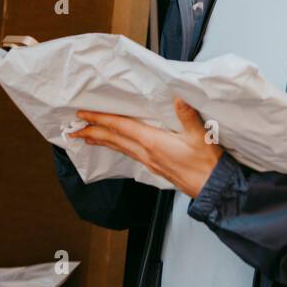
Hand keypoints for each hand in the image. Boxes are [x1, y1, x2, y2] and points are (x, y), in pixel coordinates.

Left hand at [67, 97, 224, 198]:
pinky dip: (117, 147)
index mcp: (153, 142)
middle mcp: (146, 153)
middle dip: (92, 132)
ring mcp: (149, 162)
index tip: (83, 116)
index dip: (100, 120)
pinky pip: (128, 154)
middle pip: (113, 140)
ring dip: (102, 141)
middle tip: (74, 129)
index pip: (120, 127)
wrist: (212, 188)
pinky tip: (116, 146)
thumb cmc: (206, 164)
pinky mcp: (154, 167)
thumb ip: (187, 115)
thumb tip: (178, 97)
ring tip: (87, 136)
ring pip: (119, 148)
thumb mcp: (200, 136)